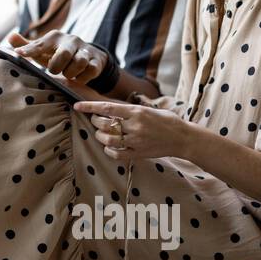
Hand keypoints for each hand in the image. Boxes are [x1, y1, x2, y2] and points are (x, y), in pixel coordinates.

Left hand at [7, 30, 108, 82]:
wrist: (89, 56)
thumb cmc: (58, 54)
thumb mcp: (43, 50)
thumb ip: (27, 46)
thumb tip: (10, 37)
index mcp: (55, 37)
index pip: (40, 44)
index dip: (29, 50)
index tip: (19, 55)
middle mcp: (71, 40)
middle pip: (64, 53)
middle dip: (56, 66)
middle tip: (54, 70)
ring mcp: (85, 50)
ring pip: (78, 63)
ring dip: (69, 73)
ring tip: (66, 74)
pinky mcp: (96, 62)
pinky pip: (89, 71)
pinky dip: (81, 78)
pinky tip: (77, 77)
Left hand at [70, 100, 188, 160]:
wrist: (183, 138)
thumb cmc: (166, 121)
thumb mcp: (148, 109)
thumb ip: (129, 110)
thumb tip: (108, 108)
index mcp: (137, 112)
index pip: (107, 108)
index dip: (89, 107)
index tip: (77, 105)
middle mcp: (135, 126)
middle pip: (104, 124)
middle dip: (95, 121)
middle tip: (95, 119)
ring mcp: (136, 141)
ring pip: (107, 139)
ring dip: (100, 136)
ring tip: (101, 132)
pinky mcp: (138, 154)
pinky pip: (116, 154)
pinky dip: (108, 150)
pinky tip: (109, 146)